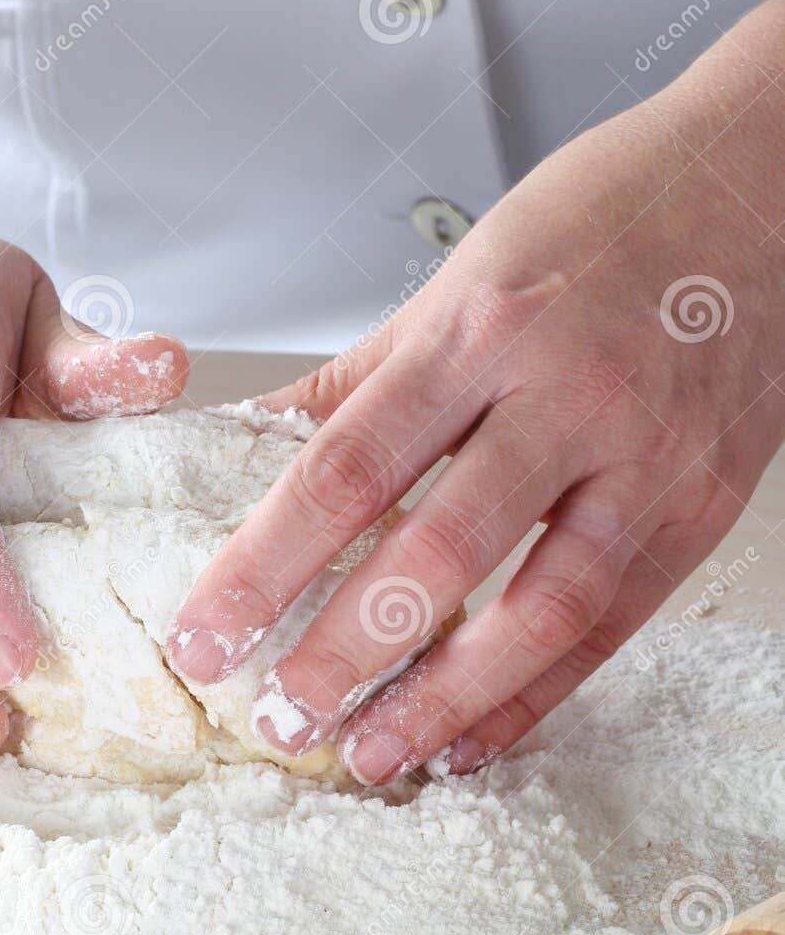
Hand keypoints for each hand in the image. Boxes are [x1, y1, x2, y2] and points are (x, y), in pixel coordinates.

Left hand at [169, 0, 784, 782]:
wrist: (767, 180)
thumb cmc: (612, 210)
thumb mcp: (465, 271)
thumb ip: (364, 375)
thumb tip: (259, 442)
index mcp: (485, 330)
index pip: (346, 471)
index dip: (264, 567)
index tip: (205, 635)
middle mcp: (568, 400)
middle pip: (436, 556)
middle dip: (344, 655)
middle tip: (278, 716)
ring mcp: (646, 462)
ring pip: (537, 613)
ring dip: (442, 701)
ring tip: (370, 754)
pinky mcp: (700, 510)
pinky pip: (611, 628)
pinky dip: (535, 696)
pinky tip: (471, 738)